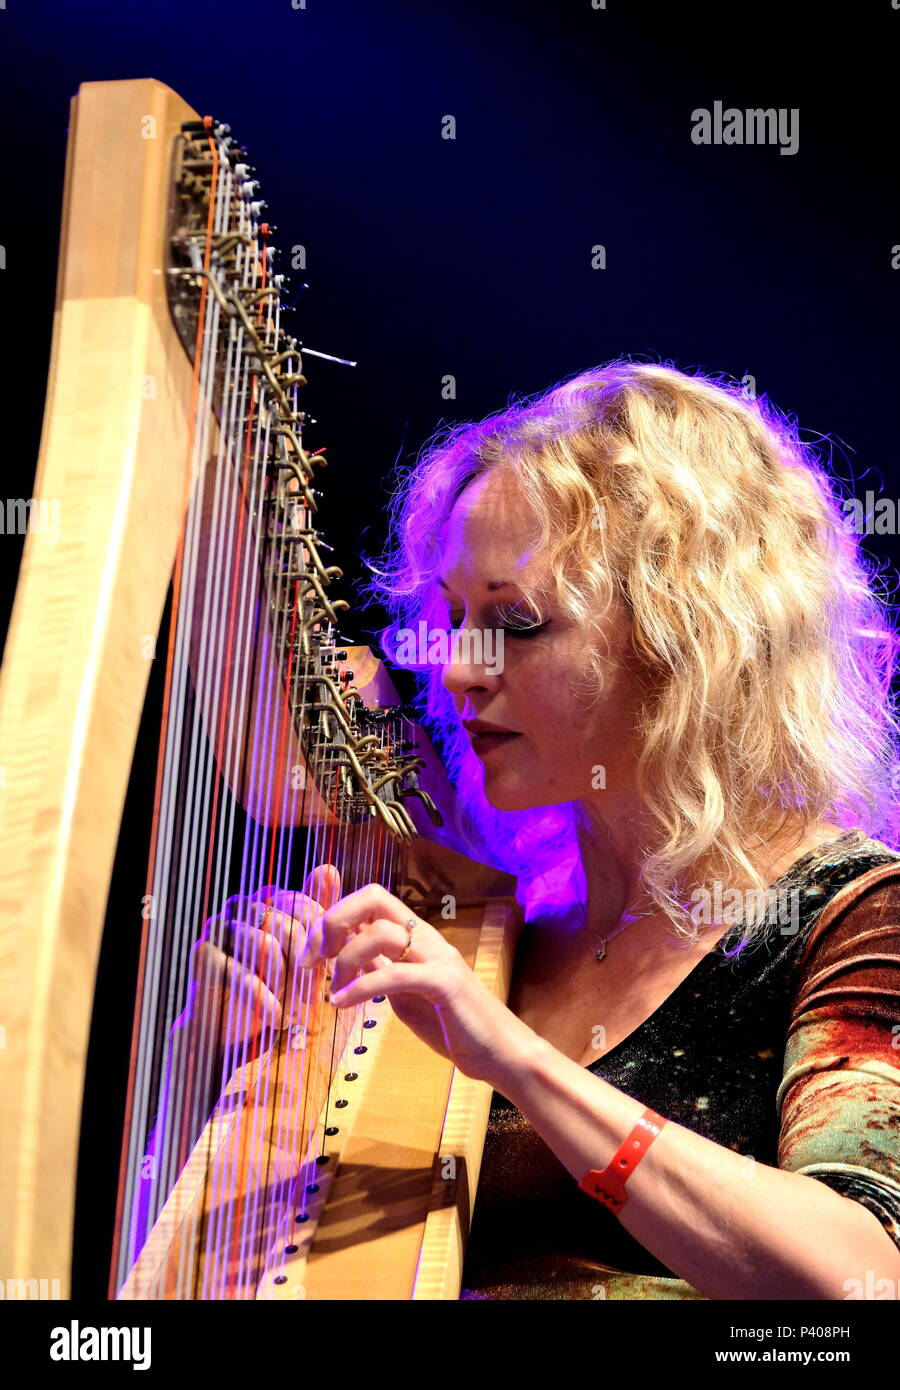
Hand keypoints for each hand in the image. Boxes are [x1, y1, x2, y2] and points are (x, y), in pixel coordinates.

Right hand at [183, 864, 341, 1055]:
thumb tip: (328, 868)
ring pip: (265, 944)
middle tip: (315, 996)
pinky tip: (278, 1019)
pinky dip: (264, 999)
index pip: (301, 904)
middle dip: (305, 963)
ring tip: (298, 1010)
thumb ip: (314, 916)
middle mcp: (239, 906)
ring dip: (286, 982)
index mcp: (265, 899)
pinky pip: (241, 972)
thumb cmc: (271, 986)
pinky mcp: (203, 954)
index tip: (331, 969)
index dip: (319, 939)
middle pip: (284, 923)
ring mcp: (218, 927)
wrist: (229, 1027)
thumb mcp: (302, 955)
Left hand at [317, 877, 537, 1085]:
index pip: (371, 899)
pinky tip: (341, 1004)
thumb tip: (347, 955)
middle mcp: (428, 939)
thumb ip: (381, 970)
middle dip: (334, 920)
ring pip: (381, 932)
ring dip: (345, 959)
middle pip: (374, 897)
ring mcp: (439, 958)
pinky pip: (395, 975)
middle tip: (315, 956)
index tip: (314, 951)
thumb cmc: (454, 1025)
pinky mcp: (445, 985)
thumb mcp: (406, 994)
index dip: (335, 915)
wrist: (501, 1053)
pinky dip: (361, 987)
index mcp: (417, 938)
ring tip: (335, 991)